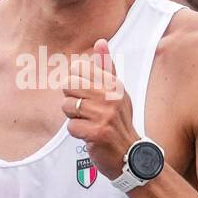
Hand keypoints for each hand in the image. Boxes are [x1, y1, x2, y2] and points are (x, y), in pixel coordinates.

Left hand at [60, 38, 136, 179]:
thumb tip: (101, 41)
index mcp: (113, 84)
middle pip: (69, 85)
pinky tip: (89, 135)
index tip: (87, 95)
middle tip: (86, 111)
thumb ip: (106, 67)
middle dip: (71, 100)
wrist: (130, 155)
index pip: (78, 69)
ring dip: (73, 118)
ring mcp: (105, 115)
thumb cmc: (119, 122)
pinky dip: (76, 133)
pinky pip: (71, 127)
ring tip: (89, 123)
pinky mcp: (98, 133)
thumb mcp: (117, 92)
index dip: (76, 84)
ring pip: (67, 107)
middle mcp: (111, 97)